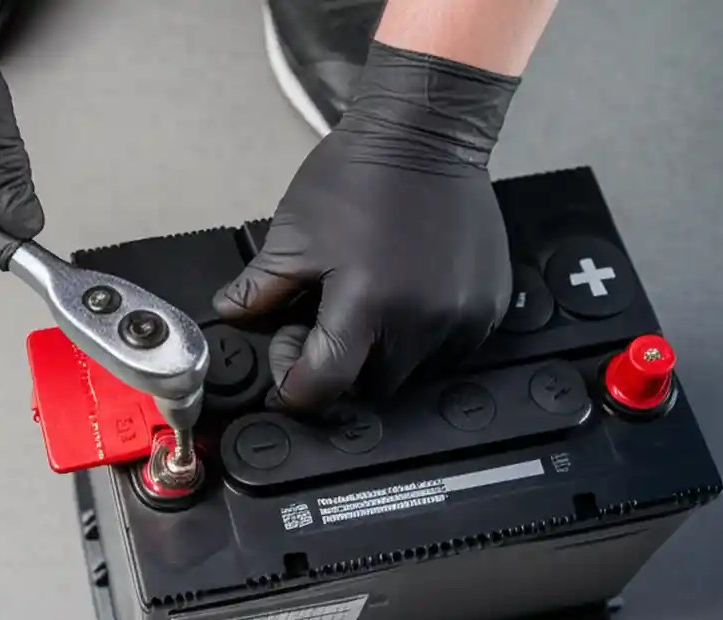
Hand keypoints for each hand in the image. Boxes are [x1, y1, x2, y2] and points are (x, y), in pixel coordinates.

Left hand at [214, 42, 520, 411]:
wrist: (426, 131)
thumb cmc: (356, 176)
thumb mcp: (293, 233)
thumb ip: (259, 289)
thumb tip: (234, 318)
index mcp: (367, 306)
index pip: (323, 385)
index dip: (295, 381)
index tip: (287, 356)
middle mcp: (421, 321)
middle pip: (369, 385)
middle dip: (339, 365)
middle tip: (323, 319)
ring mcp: (462, 316)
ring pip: (412, 371)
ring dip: (382, 353)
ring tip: (367, 302)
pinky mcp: (488, 305)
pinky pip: (449, 348)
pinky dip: (421, 336)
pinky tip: (404, 294)